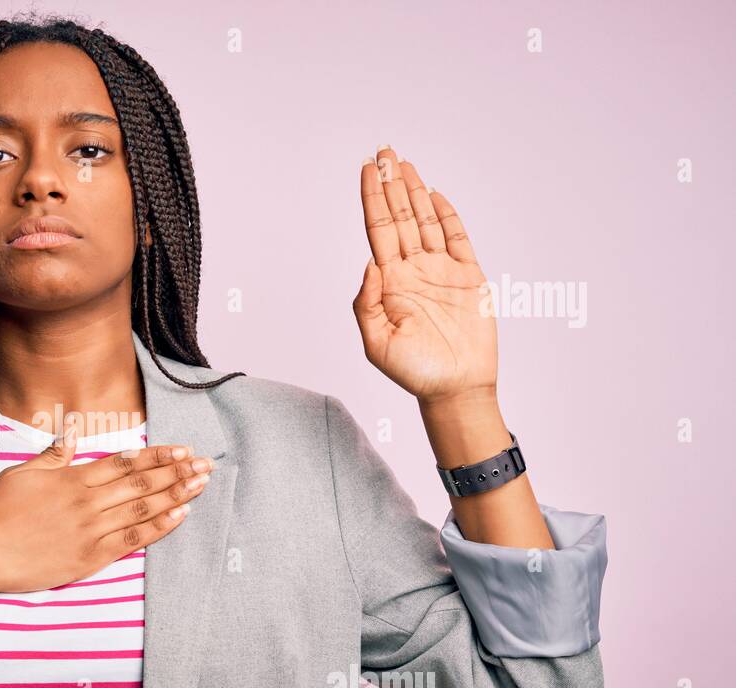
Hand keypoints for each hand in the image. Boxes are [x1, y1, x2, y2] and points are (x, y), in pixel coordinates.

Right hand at [0, 432, 214, 593]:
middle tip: (206, 463)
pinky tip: (180, 515)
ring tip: (201, 484)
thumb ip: (52, 457)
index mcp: (72, 478)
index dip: (157, 456)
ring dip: (176, 494)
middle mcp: (88, 501)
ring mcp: (91, 529)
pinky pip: (132, 538)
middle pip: (142, 482)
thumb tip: (73, 436)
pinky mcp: (90, 557)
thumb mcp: (20, 474)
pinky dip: (159, 526)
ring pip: (143, 507)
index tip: (181, 450)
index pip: (125, 462)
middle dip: (177, 471)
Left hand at [353, 144, 497, 402]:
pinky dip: (447, 215)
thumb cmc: (413, 372)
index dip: (372, 199)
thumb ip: (366, 304)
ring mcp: (440, 271)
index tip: (366, 171)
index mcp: (388, 283)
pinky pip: (457, 238)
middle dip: (391, 184)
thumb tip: (369, 264)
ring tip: (404, 162)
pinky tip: (435, 194)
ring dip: (415, 191)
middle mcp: (412, 270)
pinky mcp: (468, 277)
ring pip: (425, 221)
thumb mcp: (376, 343)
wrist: (455, 388)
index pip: (377, 231)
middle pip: (399, 217)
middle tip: (384, 152)